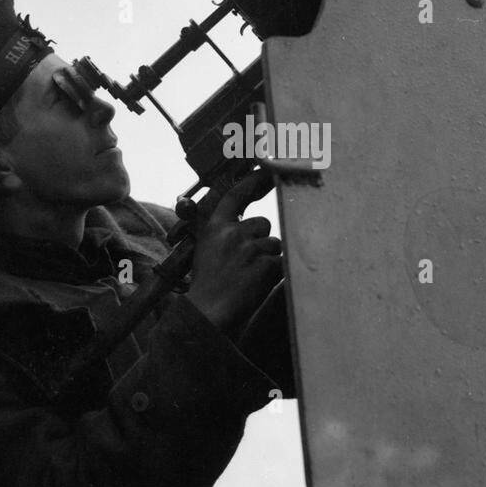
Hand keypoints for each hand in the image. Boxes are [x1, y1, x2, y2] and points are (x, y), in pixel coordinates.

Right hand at [185, 170, 283, 334]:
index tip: (266, 171)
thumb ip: (221, 234)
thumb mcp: (205, 252)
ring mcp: (249, 248)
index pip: (236, 196)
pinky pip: (280, 262)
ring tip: (249, 278)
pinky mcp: (265, 265)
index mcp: (215, 228)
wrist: (207, 314)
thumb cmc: (206, 287)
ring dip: (268, 260)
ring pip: (274, 245)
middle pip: (263, 225)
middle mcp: (232, 233)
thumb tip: (232, 218)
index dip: (252, 182)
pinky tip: (257, 285)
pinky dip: (273, 274)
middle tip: (247, 264)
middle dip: (261, 242)